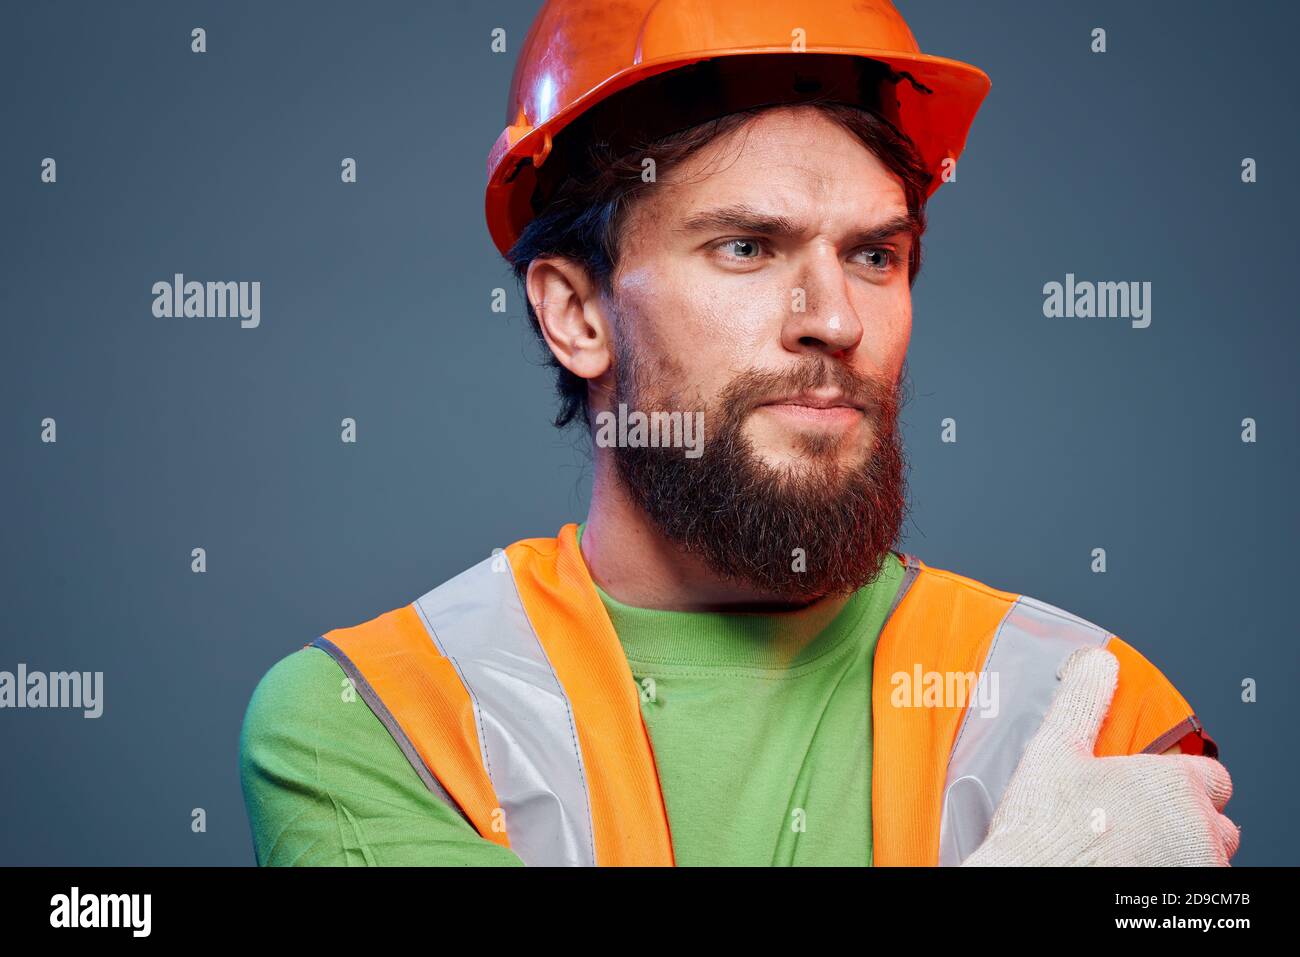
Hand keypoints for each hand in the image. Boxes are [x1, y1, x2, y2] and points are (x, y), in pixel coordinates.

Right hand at [961, 645, 1239, 865]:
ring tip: (1131, 845)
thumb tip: (1097, 663)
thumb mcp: (1055, 749)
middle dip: (1184, 815)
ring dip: (1180, 847)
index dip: (1181, 776)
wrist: (1035, 880)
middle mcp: (1196, 829)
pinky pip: (1191, 878)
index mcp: (1173, 785)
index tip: (1156, 782)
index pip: (1211, 775)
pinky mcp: (1183, 892)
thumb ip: (1085, 700)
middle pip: (1214, 817)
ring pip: (1206, 853)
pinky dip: (1169, 871)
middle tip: (1138, 816)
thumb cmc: (1044, 831)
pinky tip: (1129, 865)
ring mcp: (1195, 868)